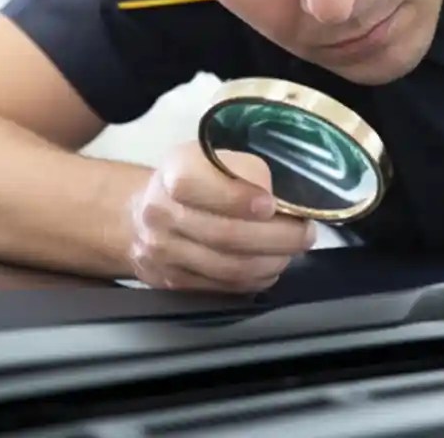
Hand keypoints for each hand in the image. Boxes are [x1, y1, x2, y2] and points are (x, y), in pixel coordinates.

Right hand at [126, 143, 315, 292]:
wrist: (138, 217)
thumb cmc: (189, 181)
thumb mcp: (209, 157)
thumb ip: (242, 170)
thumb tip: (280, 198)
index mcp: (173, 174)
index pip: (199, 186)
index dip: (239, 198)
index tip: (272, 204)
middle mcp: (161, 214)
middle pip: (225, 235)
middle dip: (277, 237)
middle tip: (305, 233)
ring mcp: (163, 253)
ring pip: (228, 267)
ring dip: (271, 262)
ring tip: (292, 251)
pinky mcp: (172, 282)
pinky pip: (223, 287)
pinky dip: (255, 279)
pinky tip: (270, 267)